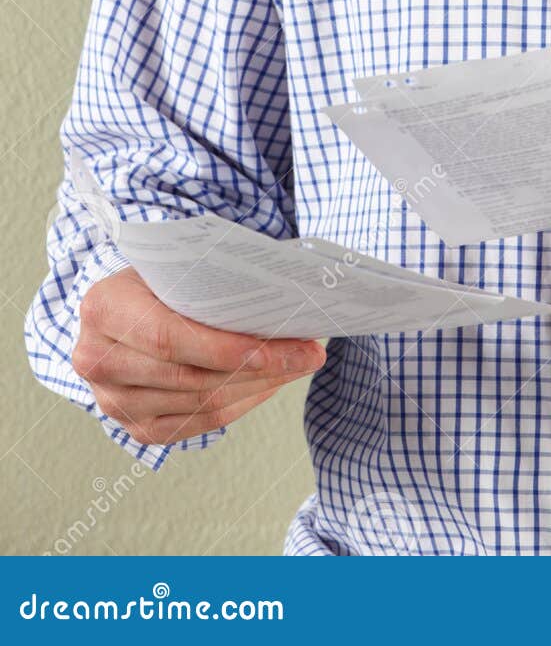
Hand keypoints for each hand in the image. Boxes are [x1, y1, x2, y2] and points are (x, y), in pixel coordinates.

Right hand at [72, 267, 326, 444]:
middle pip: (191, 376)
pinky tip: (271, 383)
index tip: (282, 347)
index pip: (170, 339)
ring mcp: (113, 402)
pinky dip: (242, 404)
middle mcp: (97, 361)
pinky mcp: (136, 428)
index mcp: (103, 309)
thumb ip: (212, 280)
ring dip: (259, 386)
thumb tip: (284, 295)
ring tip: (298, 364)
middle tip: (309, 352)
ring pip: (201, 404)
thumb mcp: (174, 264)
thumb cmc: (158, 278)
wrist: (123, 308)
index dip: (229, 348)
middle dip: (261, 367)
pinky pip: (198, 425)